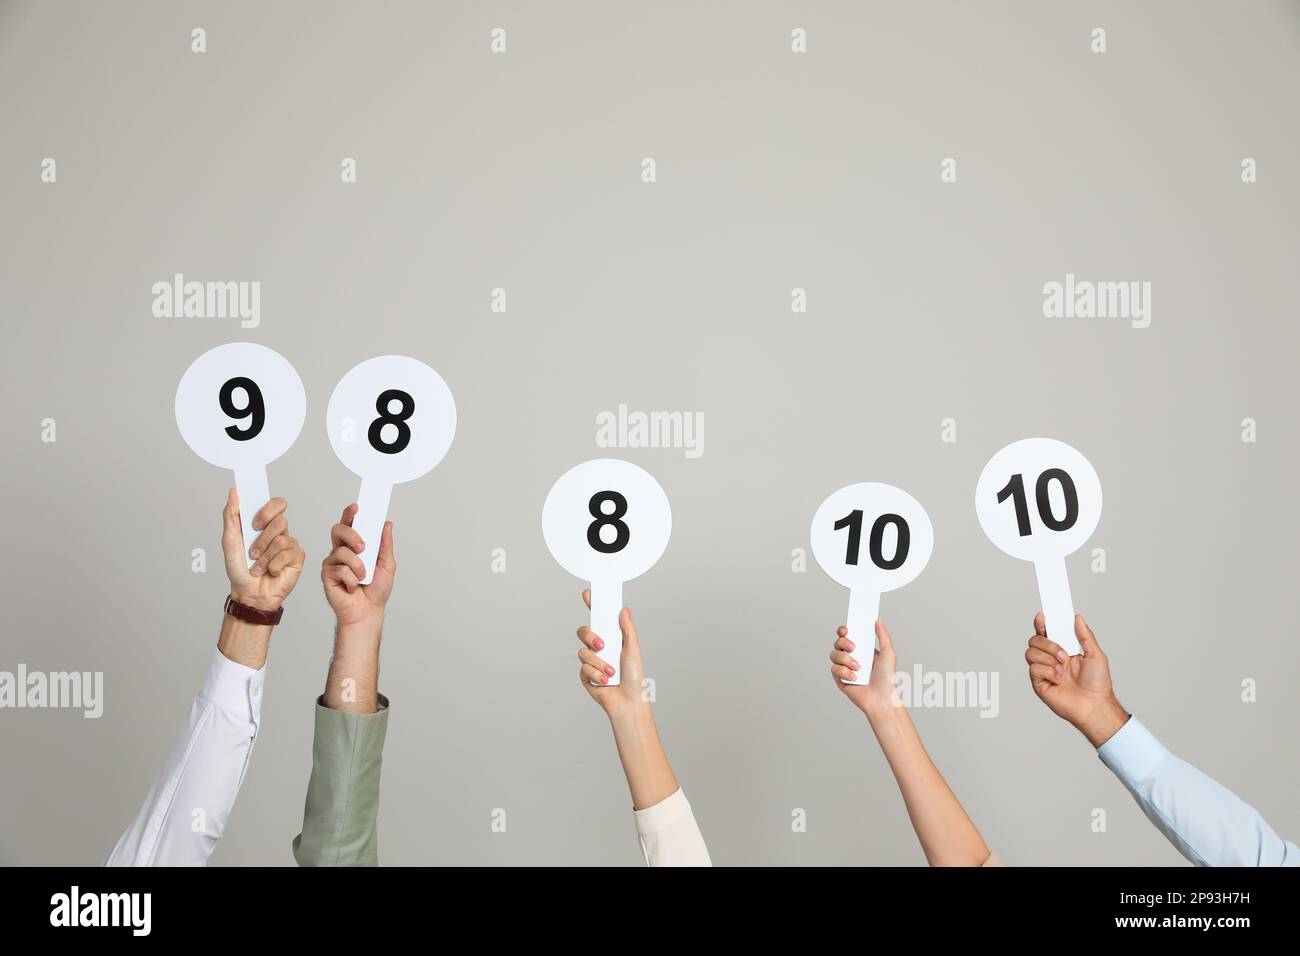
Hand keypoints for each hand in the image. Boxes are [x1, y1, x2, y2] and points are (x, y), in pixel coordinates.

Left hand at [222, 488, 304, 611]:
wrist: (248, 593)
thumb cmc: (239, 567)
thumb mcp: (230, 540)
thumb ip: (231, 515)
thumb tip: (234, 492)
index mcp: (265, 523)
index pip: (276, 504)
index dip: (268, 509)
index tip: (254, 523)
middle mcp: (280, 531)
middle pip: (281, 521)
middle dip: (263, 538)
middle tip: (253, 550)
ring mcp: (289, 544)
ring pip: (282, 540)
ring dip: (264, 557)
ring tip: (257, 567)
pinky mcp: (297, 558)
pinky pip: (288, 554)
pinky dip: (273, 565)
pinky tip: (270, 571)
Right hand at [320, 503, 395, 628]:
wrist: (367, 612)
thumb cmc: (376, 590)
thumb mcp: (387, 564)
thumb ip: (385, 544)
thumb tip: (386, 524)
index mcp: (354, 545)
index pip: (350, 524)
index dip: (350, 514)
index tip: (357, 506)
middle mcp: (341, 551)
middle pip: (338, 530)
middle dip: (352, 535)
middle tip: (363, 547)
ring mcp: (332, 562)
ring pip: (342, 552)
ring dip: (358, 566)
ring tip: (363, 577)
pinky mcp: (326, 575)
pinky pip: (340, 569)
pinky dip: (352, 580)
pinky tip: (353, 587)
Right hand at [576, 590, 646, 721]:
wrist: (628, 702)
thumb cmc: (635, 677)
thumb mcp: (633, 650)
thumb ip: (627, 629)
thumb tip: (624, 610)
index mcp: (611, 639)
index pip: (599, 619)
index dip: (592, 606)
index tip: (588, 594)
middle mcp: (600, 648)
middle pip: (584, 632)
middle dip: (590, 636)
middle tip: (602, 644)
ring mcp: (591, 661)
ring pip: (583, 651)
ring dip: (599, 662)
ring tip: (611, 672)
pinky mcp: (586, 675)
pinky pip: (584, 668)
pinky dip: (596, 674)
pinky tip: (606, 681)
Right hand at [831, 619, 900, 718]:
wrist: (882, 698)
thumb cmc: (887, 678)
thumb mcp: (888, 653)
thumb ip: (883, 635)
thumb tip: (877, 621)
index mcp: (862, 650)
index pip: (848, 636)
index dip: (843, 630)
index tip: (846, 629)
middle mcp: (852, 657)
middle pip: (838, 642)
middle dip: (843, 642)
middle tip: (854, 647)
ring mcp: (845, 668)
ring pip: (834, 655)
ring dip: (846, 659)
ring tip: (858, 668)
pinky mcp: (840, 679)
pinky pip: (834, 669)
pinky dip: (844, 672)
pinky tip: (855, 678)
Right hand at [1025, 612, 1128, 746]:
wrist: (1094, 705)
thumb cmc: (1097, 684)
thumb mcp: (1096, 655)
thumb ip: (1085, 635)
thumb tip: (1077, 618)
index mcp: (1062, 649)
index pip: (1047, 632)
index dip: (1041, 623)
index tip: (1043, 616)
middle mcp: (1050, 658)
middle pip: (1034, 640)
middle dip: (1048, 644)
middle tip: (1064, 655)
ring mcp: (1043, 670)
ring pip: (1030, 653)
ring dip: (1048, 659)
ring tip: (1062, 669)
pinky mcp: (1038, 683)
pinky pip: (1034, 669)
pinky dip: (1048, 672)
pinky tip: (1058, 680)